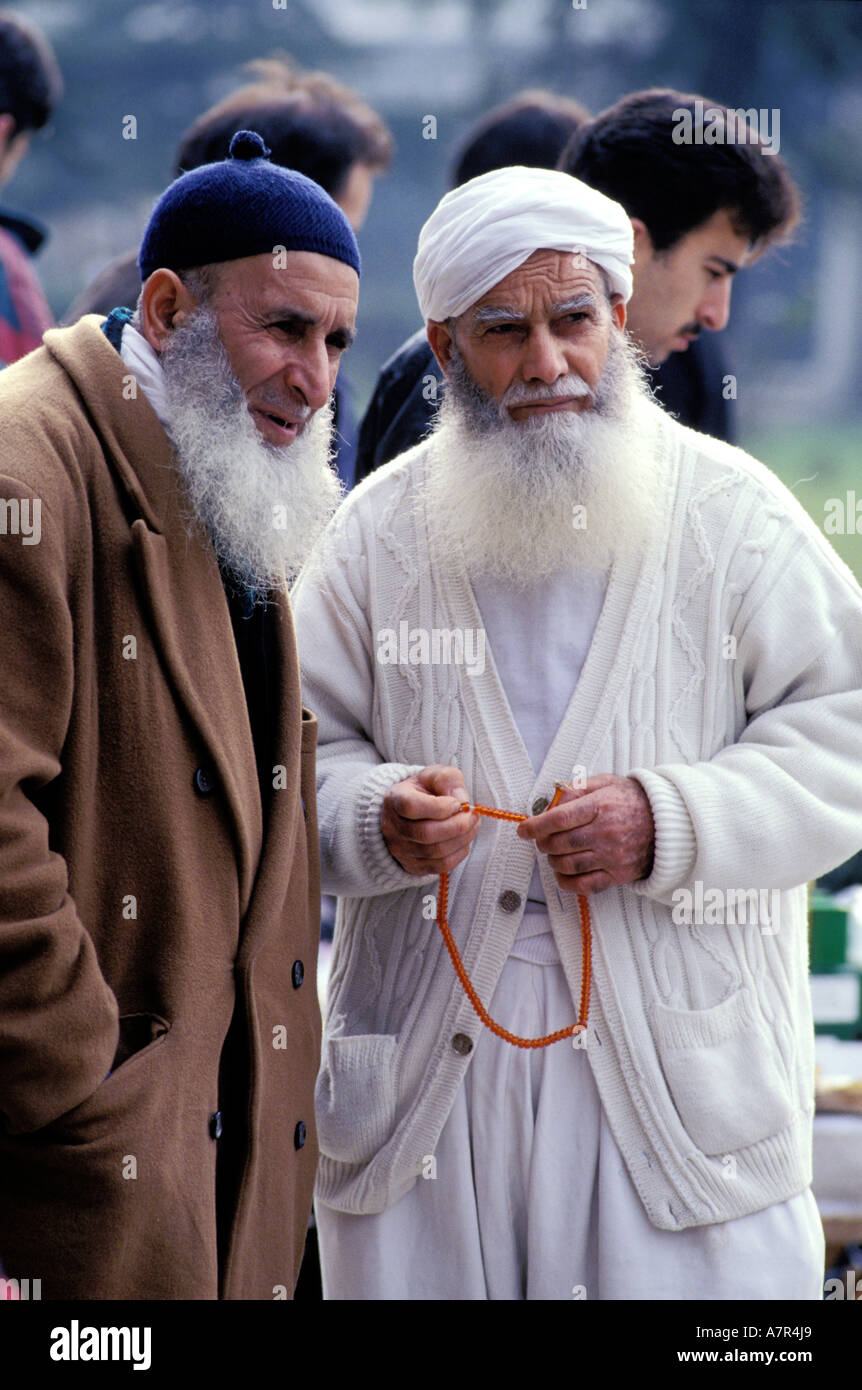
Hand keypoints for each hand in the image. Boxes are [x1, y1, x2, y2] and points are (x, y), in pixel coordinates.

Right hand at [381, 765, 479, 876]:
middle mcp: (392, 828)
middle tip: (472, 816)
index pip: (411, 806)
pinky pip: (441, 865)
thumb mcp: (435, 775)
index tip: (456, 803)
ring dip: (462, 838)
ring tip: (472, 825)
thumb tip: (462, 802)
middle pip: (426, 833)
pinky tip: (464, 839)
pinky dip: (459, 853)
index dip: (438, 807)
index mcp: (394, 800)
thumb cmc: (425, 790)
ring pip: (436, 851)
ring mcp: (401, 850)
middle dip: (457, 825)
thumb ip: (449, 781)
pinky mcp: (414, 866)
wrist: (411, 812)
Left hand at [517, 774, 654, 893]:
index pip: (559, 819)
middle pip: (560, 844)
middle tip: (541, 839)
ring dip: (553, 860)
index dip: (536, 825)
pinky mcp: (618, 875)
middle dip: (543, 843)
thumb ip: (578, 788)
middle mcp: (606, 833)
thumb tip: (553, 799)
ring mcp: (612, 856)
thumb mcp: (607, 783)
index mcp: (601, 807)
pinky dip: (566, 882)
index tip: (524, 829)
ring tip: (553, 853)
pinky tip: (561, 874)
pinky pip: (584, 885)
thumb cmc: (633, 801)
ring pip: (568, 865)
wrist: (669, 823)